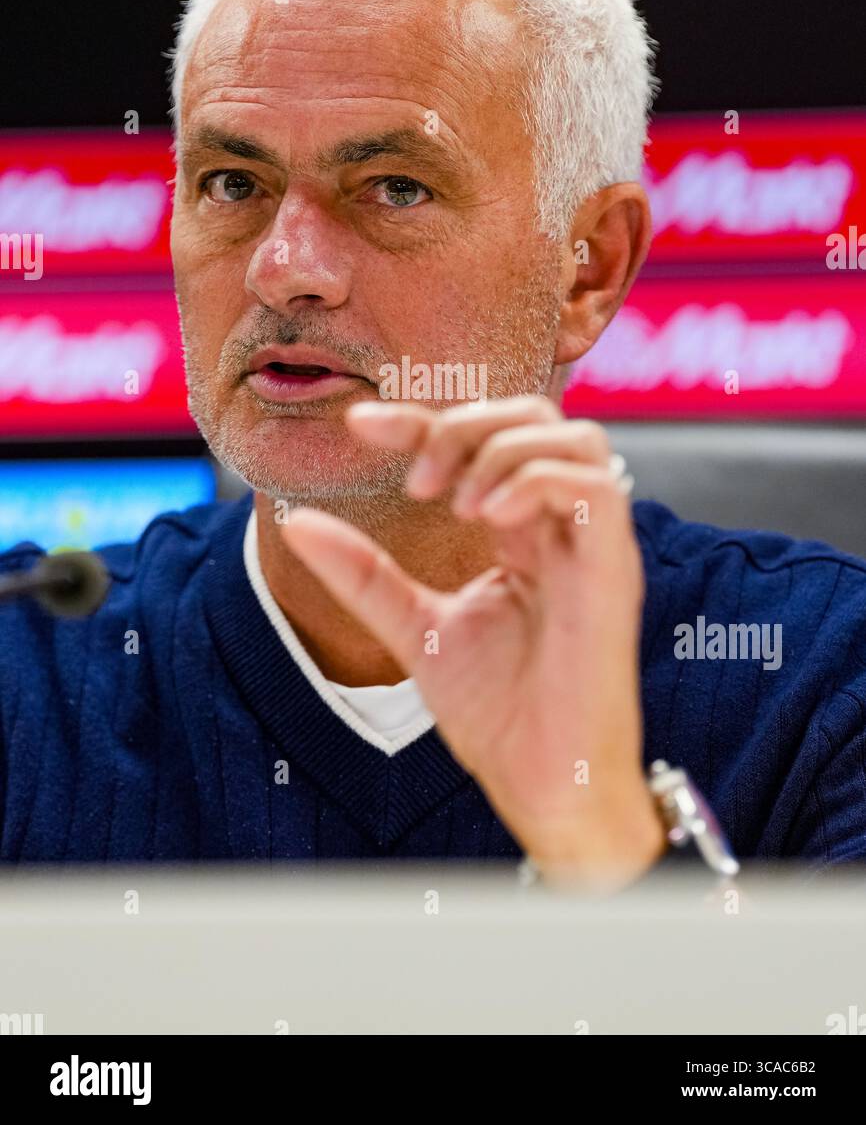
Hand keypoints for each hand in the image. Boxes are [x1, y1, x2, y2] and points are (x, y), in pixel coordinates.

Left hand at [280, 395, 665, 889]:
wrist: (543, 780)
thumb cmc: (497, 712)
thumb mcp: (413, 626)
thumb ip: (362, 573)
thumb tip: (295, 521)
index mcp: (523, 532)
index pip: (478, 443)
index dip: (420, 419)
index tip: (359, 424)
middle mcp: (562, 527)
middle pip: (535, 418)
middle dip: (466, 424)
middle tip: (418, 479)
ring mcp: (594, 543)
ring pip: (574, 437)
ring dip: (503, 449)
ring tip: (456, 501)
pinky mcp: (616, 566)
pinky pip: (595, 486)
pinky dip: (534, 482)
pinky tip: (487, 517)